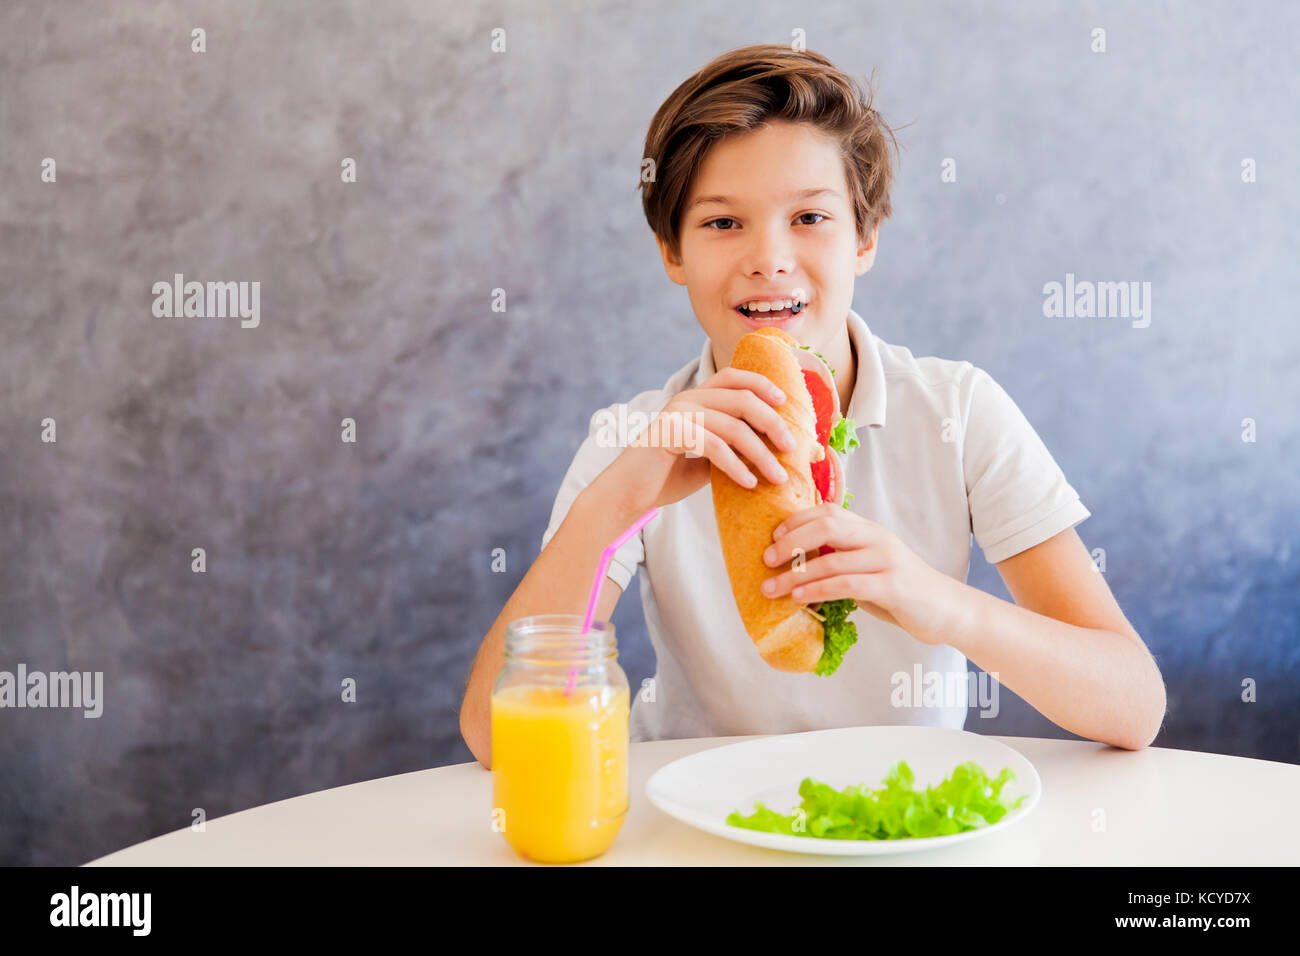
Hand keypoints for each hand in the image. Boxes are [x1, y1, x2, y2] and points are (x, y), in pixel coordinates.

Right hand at [606, 367, 801, 510]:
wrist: (625, 494)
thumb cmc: (665, 477)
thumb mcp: (705, 461)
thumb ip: (730, 449)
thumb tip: (772, 452)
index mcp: (694, 399)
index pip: (732, 376)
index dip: (761, 383)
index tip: (784, 400)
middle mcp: (686, 400)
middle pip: (741, 399)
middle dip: (772, 422)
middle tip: (792, 447)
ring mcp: (676, 415)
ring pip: (732, 426)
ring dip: (761, 453)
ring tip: (777, 477)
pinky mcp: (668, 435)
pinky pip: (713, 447)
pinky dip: (736, 466)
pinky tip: (749, 483)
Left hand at [758, 502, 959, 646]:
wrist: (945, 610)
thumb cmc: (900, 591)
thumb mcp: (867, 568)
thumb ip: (839, 560)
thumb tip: (795, 566)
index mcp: (868, 530)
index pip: (827, 512)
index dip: (796, 521)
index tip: (772, 536)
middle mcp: (876, 538)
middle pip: (825, 526)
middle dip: (790, 541)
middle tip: (766, 559)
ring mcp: (886, 560)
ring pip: (831, 559)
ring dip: (795, 575)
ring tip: (772, 588)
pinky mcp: (892, 586)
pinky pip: (847, 584)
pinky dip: (818, 589)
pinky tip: (799, 598)